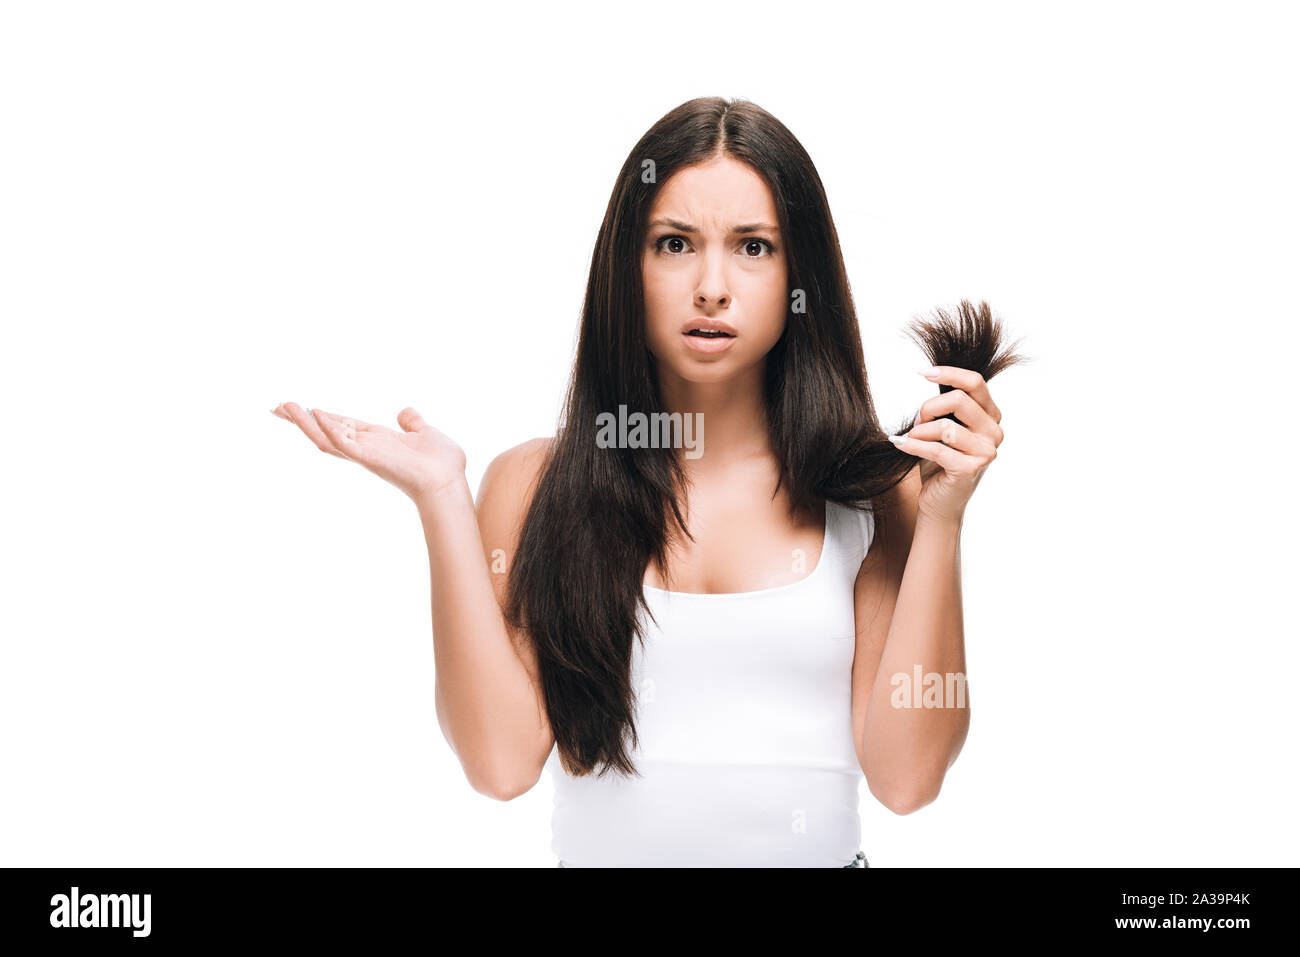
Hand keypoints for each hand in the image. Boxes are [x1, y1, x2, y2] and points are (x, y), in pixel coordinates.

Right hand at [271, 402, 466, 501]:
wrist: (450, 482)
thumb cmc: (442, 464)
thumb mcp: (426, 434)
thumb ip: (413, 423)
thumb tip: (404, 412)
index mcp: (376, 440)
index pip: (341, 425)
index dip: (320, 416)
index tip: (298, 406)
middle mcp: (366, 448)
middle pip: (325, 432)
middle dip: (301, 421)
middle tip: (276, 407)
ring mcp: (366, 455)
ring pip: (327, 440)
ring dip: (305, 423)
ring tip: (285, 406)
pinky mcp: (371, 459)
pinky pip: (345, 445)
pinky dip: (330, 429)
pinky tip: (318, 414)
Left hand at [889, 366, 1003, 525]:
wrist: (939, 502)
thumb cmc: (940, 463)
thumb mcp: (944, 427)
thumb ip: (946, 405)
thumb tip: (931, 377)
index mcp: (991, 416)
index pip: (975, 383)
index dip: (949, 373)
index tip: (923, 372)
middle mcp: (994, 432)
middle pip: (959, 400)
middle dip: (929, 408)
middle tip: (916, 422)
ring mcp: (986, 452)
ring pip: (946, 426)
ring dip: (920, 430)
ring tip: (911, 437)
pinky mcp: (970, 469)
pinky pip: (936, 448)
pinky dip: (913, 444)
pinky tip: (900, 444)